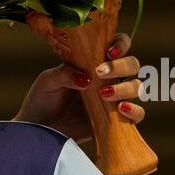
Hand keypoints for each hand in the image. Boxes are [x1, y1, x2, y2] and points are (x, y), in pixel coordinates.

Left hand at [14, 31, 146, 144]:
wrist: (37, 131)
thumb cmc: (42, 100)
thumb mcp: (47, 82)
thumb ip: (64, 74)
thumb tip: (86, 78)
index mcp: (94, 62)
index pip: (117, 45)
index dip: (120, 44)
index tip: (110, 52)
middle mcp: (108, 79)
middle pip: (131, 64)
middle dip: (121, 66)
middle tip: (101, 73)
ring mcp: (113, 99)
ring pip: (136, 86)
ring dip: (125, 88)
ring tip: (104, 94)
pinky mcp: (115, 121)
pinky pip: (136, 114)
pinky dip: (134, 110)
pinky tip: (121, 109)